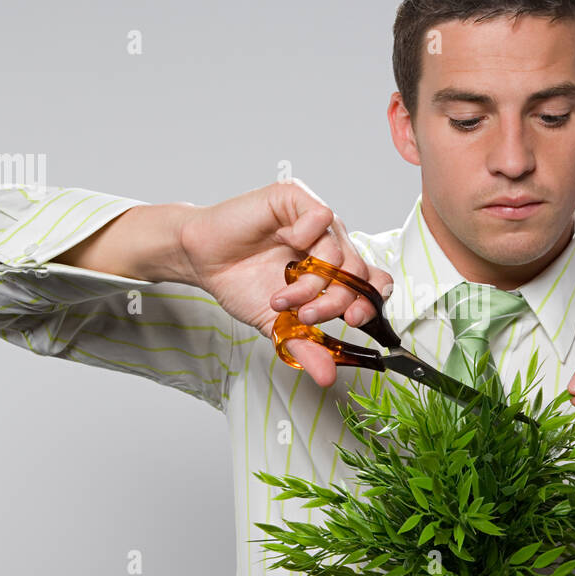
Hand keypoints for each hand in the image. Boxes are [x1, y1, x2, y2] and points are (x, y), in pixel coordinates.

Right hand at [177, 179, 393, 386]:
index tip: (353, 321)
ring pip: (340, 251)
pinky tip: (287, 246)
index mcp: (333, 270)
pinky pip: (322, 217)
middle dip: (336, 301)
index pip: (371, 282)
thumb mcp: (278, 325)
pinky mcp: (296, 199)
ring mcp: (314, 221)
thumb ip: (306, 348)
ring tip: (284, 296)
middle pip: (358, 272)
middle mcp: (330, 243)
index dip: (370, 301)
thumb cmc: (241, 283)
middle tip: (308, 315)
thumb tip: (328, 377)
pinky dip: (308, 236)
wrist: (203, 260)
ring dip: (312, 282)